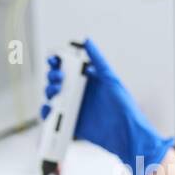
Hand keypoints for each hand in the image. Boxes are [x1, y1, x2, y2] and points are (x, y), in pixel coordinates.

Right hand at [40, 38, 173, 174]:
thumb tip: (88, 42)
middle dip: (53, 77)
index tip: (54, 60)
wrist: (126, 133)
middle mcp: (80, 92)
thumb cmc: (124, 106)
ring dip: (49, 92)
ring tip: (55, 92)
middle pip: (58, 81)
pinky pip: (55, 116)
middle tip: (58, 78)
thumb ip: (98, 60)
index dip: (58, 62)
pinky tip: (50, 109)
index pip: (68, 67)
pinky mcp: (72, 123)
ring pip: (54, 97)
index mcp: (89, 80)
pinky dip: (48, 112)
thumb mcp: (111, 79)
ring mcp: (74, 107)